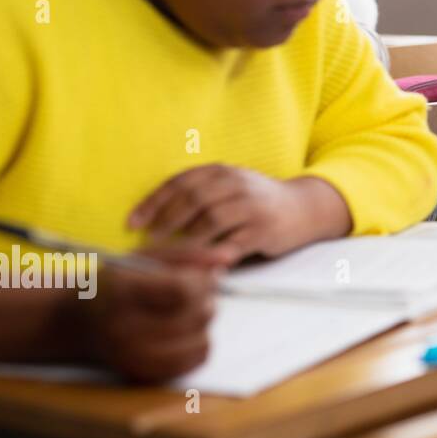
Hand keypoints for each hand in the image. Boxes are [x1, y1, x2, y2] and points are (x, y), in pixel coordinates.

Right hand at [68, 263, 216, 382]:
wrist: (75, 323)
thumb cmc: (115, 282)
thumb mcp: (145, 257)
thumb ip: (189, 255)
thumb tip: (229, 258)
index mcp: (122, 293)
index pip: (182, 291)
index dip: (200, 281)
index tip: (195, 276)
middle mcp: (126, 330)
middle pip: (198, 315)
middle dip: (206, 299)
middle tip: (193, 293)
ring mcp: (134, 358)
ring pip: (202, 340)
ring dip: (204, 323)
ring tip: (187, 312)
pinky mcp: (145, 375)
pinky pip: (195, 361)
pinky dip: (200, 343)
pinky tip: (186, 331)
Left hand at [128, 165, 351, 266]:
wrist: (304, 208)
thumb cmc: (257, 201)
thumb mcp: (230, 187)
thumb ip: (199, 194)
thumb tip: (153, 219)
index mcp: (222, 172)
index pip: (180, 183)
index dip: (152, 203)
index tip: (132, 223)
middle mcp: (237, 185)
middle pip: (193, 201)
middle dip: (164, 222)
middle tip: (148, 242)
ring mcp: (251, 207)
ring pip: (210, 222)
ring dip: (184, 242)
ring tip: (167, 257)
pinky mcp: (264, 230)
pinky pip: (232, 245)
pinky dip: (212, 256)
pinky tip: (197, 266)